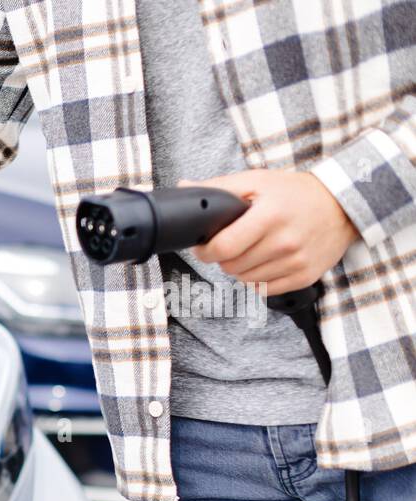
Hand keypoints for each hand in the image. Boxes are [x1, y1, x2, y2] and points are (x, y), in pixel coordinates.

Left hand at [187, 169, 358, 294]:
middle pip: (231, 266)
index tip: (206, 245)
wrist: (343, 204)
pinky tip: (267, 260)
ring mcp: (296, 262)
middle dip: (224, 257)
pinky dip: (259, 278)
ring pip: (245, 280)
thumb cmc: (295, 192)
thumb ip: (220, 188)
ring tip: (254, 248)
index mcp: (270, 216)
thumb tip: (185, 188)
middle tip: (235, 242)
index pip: (223, 248)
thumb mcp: (258, 181)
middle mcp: (285, 242)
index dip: (206, 250)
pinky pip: (264, 290)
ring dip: (242, 268)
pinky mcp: (305, 277)